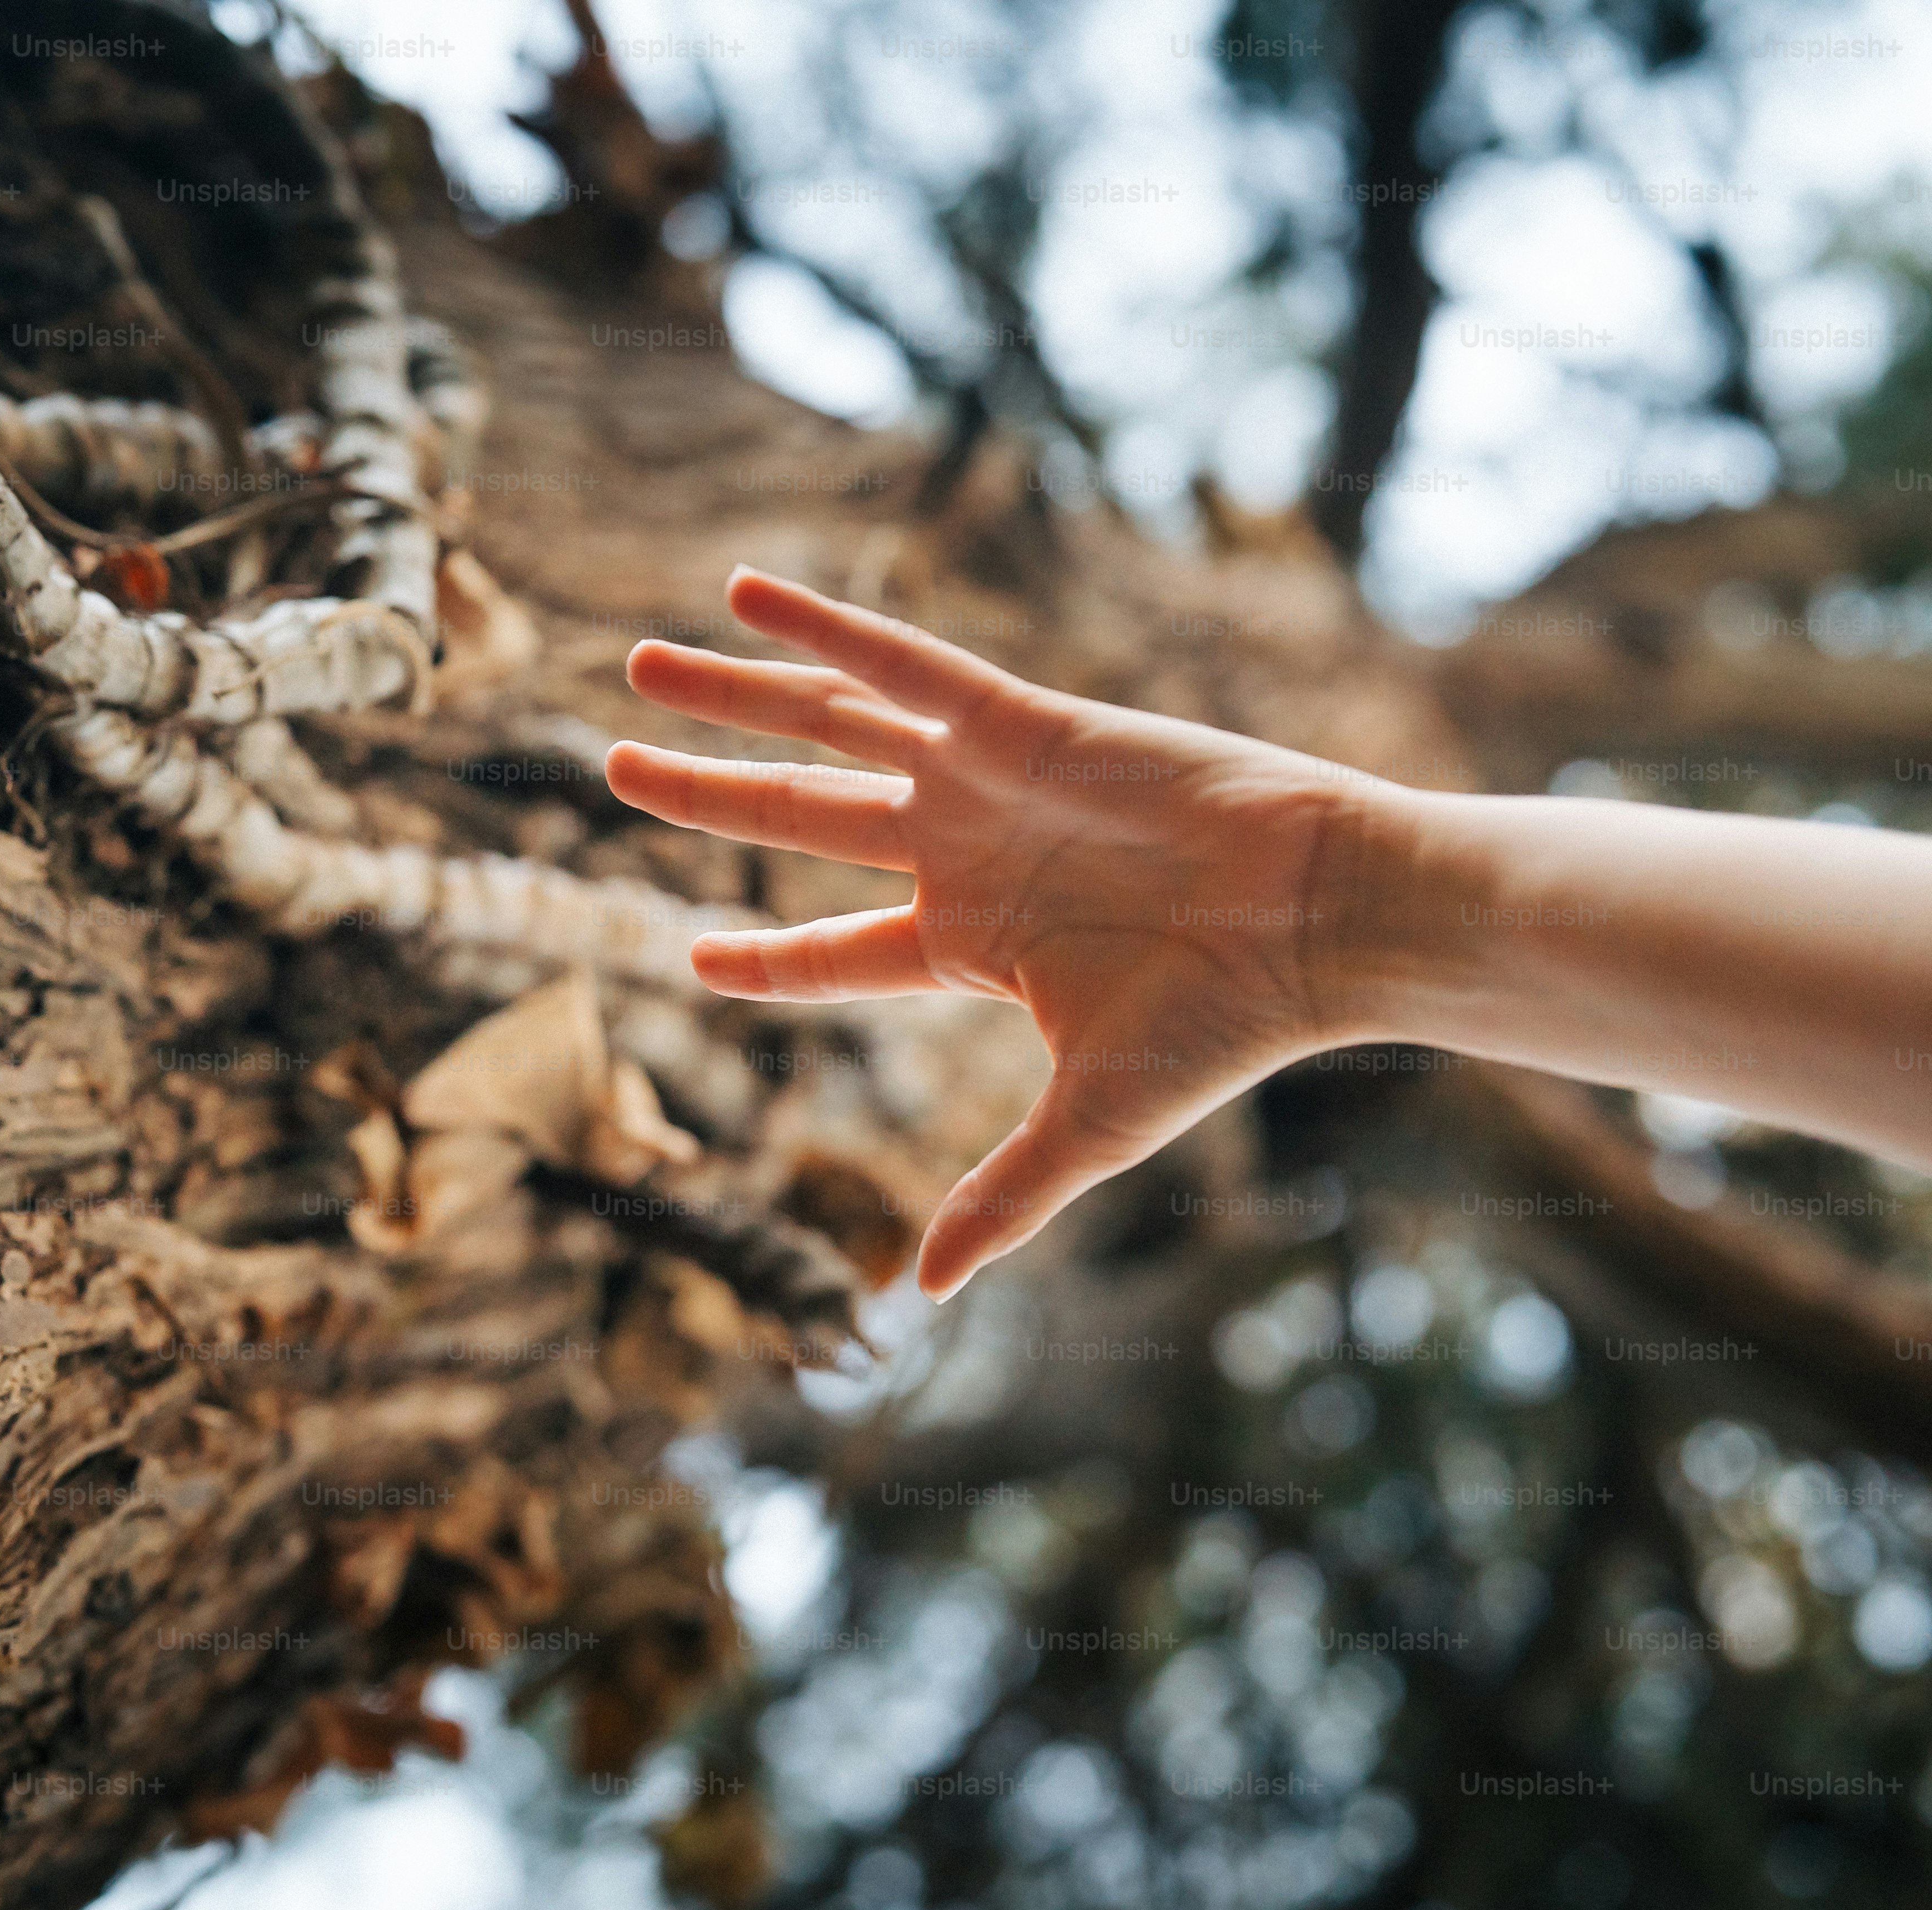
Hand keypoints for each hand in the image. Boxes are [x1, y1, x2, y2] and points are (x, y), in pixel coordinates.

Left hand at [606, 568, 1382, 1297]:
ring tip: (641, 660)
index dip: (757, 957)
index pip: (828, 952)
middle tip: (611, 766)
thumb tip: (918, 1294)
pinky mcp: (1020, 720)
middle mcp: (961, 851)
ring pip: (827, 722)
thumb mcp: (1087, 1126)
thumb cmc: (1220, 1026)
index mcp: (968, 944)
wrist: (1320, 927)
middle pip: (798, 814)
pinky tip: (742, 592)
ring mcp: (983, 781)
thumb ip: (998, 1199)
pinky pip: (899, 659)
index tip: (689, 957)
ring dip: (733, 691)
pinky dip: (822, 623)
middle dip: (705, 791)